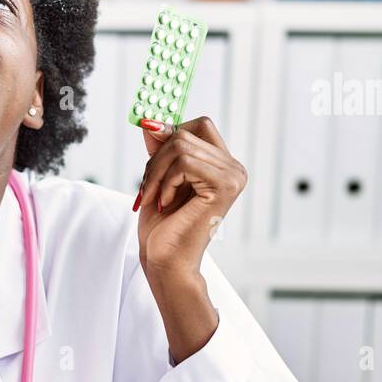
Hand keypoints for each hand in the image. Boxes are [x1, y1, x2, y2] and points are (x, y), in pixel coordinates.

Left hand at [135, 116, 245, 279]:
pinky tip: (165, 202)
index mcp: (222, 165)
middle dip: (156, 158)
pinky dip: (165, 181)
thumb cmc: (163, 226)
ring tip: (154, 196)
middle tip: (147, 187)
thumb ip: (160, 148)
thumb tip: (151, 120)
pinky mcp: (224, 185)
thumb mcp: (158, 176)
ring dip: (156, 172)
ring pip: (181, 146)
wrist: (166, 260)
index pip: (200, 125)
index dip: (172, 131)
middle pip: (186, 133)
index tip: (151, 146)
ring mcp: (232, 176)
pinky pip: (183, 162)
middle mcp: (233, 169)